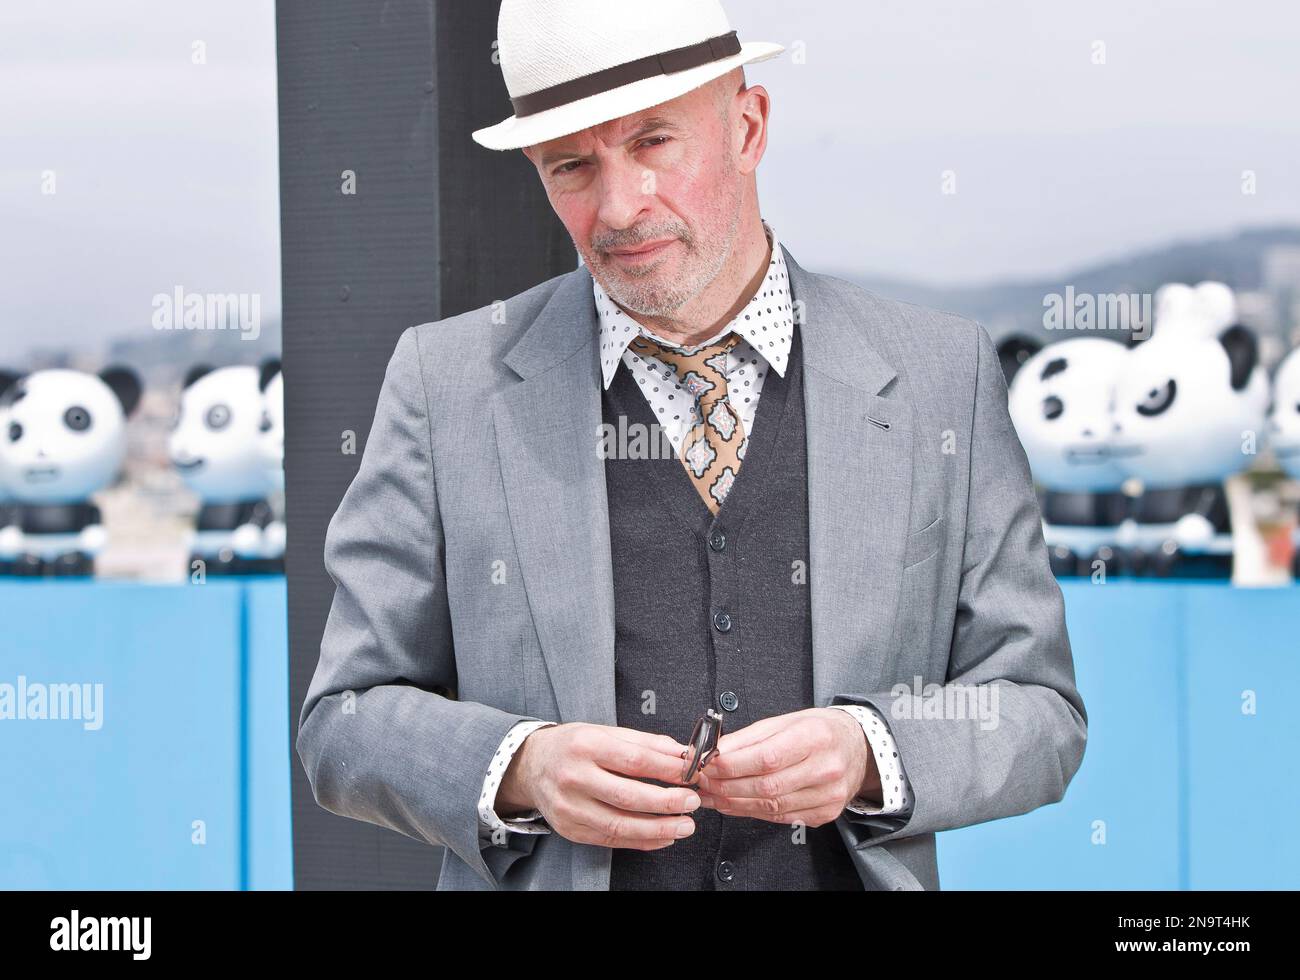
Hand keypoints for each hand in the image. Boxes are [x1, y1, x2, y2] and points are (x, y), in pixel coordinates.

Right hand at [496, 723, 701, 849]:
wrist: (530, 766)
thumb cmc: (572, 746)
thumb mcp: (605, 732)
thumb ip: (645, 743)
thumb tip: (681, 754)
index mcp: (586, 745)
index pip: (635, 760)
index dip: (669, 770)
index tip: (692, 773)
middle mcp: (574, 777)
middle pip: (628, 796)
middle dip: (667, 802)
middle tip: (693, 802)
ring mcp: (569, 807)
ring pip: (620, 825)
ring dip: (658, 828)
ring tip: (685, 825)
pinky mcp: (570, 830)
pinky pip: (611, 840)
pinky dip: (641, 841)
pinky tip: (662, 836)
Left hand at [694, 708, 878, 827]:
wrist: (857, 748)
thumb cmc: (818, 731)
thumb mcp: (785, 721)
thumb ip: (749, 737)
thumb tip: (715, 752)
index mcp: (815, 736)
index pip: (767, 757)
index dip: (732, 765)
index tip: (707, 764)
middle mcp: (826, 768)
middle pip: (767, 786)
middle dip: (727, 786)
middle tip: (704, 782)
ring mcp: (829, 795)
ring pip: (772, 807)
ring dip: (735, 803)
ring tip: (713, 795)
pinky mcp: (825, 814)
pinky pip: (781, 818)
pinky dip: (753, 812)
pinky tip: (735, 805)